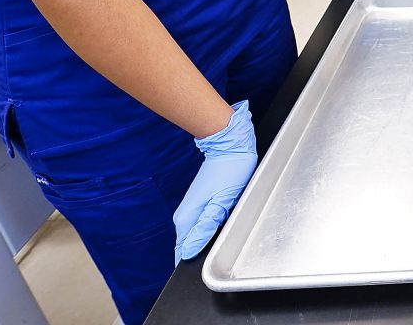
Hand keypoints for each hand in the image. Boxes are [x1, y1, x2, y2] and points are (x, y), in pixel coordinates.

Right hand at [172, 100, 257, 260]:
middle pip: (189, 245)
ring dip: (208, 238)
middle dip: (202, 251)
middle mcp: (185, 216)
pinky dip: (212, 227)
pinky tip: (225, 220)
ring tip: (226, 229)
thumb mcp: (221, 202)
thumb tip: (188, 251)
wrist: (231, 146)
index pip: (182, 252)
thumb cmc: (230, 171)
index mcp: (186, 219)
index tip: (206, 266)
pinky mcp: (200, 204)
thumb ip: (205, 228)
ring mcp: (192, 210)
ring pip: (197, 235)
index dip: (193, 262)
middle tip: (223, 243)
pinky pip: (203, 224)